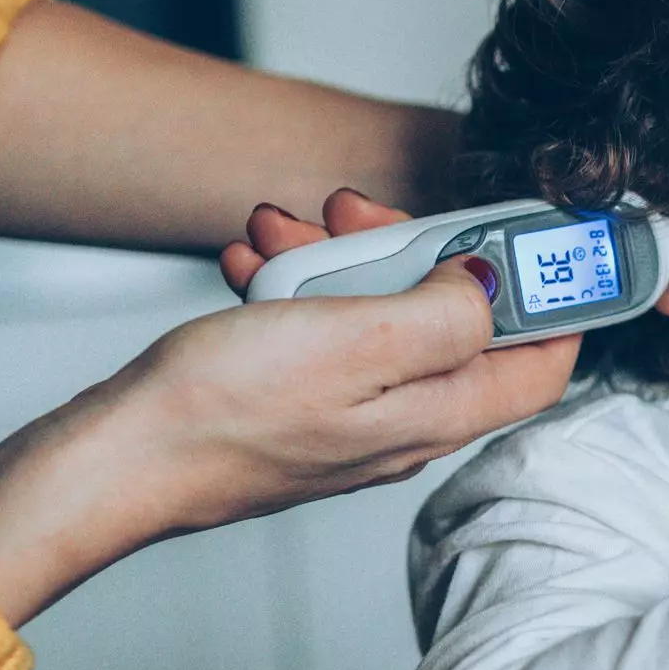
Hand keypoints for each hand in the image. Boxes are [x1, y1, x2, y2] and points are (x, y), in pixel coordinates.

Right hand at [0, 187, 578, 625]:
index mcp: (438, 414)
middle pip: (451, 321)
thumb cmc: (225, 411)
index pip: (541, 364)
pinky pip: (317, 330)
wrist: (119, 455)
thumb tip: (493, 286)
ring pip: (375, 315)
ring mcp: (350, 413)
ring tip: (282, 234)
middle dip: (412, 252)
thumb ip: (447, 316)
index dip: (548, 298)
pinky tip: (252, 266)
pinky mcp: (298, 401)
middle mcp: (405, 421)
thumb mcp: (359, 340)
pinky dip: (290, 288)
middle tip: (359, 214)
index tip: (527, 239)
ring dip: (335, 261)